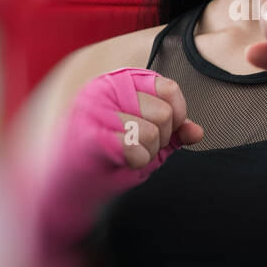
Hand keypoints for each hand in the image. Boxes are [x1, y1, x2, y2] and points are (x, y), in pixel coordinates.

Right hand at [28, 67, 202, 266]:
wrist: (69, 186)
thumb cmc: (108, 156)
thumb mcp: (148, 139)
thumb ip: (173, 132)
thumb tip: (196, 132)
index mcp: (122, 80)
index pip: (169, 89)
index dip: (176, 117)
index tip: (164, 133)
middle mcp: (106, 87)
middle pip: (163, 114)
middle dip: (159, 141)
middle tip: (136, 148)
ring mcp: (93, 109)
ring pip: (150, 133)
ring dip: (146, 154)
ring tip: (124, 156)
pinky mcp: (86, 135)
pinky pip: (132, 147)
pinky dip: (135, 162)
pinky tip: (120, 162)